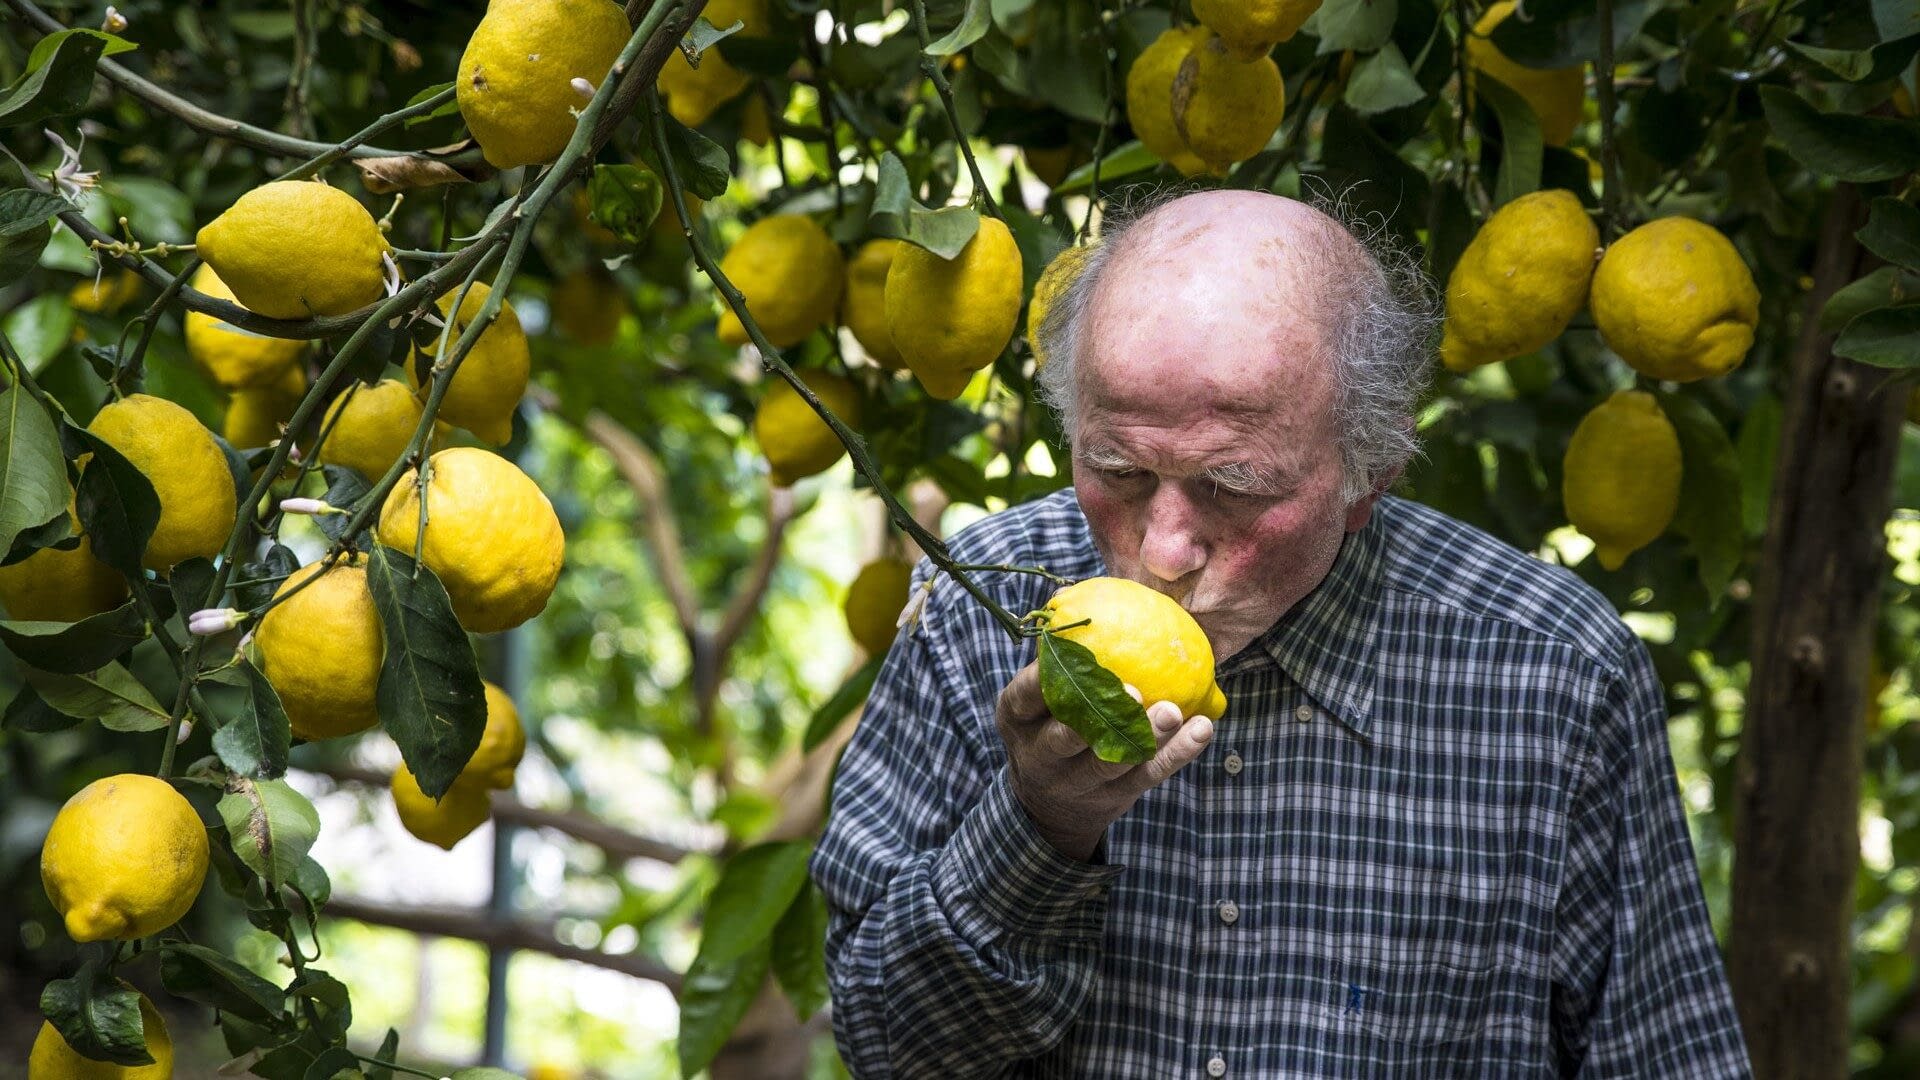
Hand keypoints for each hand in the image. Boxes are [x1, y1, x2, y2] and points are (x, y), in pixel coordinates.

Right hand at [993, 662, 1214, 861]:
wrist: (1049, 805)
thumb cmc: (1046, 724)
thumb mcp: (1031, 700)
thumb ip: (1055, 660)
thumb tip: (1068, 597)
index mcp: (1019, 719)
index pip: (1025, 697)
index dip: (1044, 678)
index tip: (1073, 655)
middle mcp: (1042, 754)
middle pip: (1067, 738)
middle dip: (1101, 714)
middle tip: (1135, 691)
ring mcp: (1078, 781)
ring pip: (1112, 760)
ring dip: (1147, 735)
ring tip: (1174, 711)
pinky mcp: (1115, 795)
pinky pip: (1148, 774)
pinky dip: (1178, 753)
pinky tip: (1201, 729)